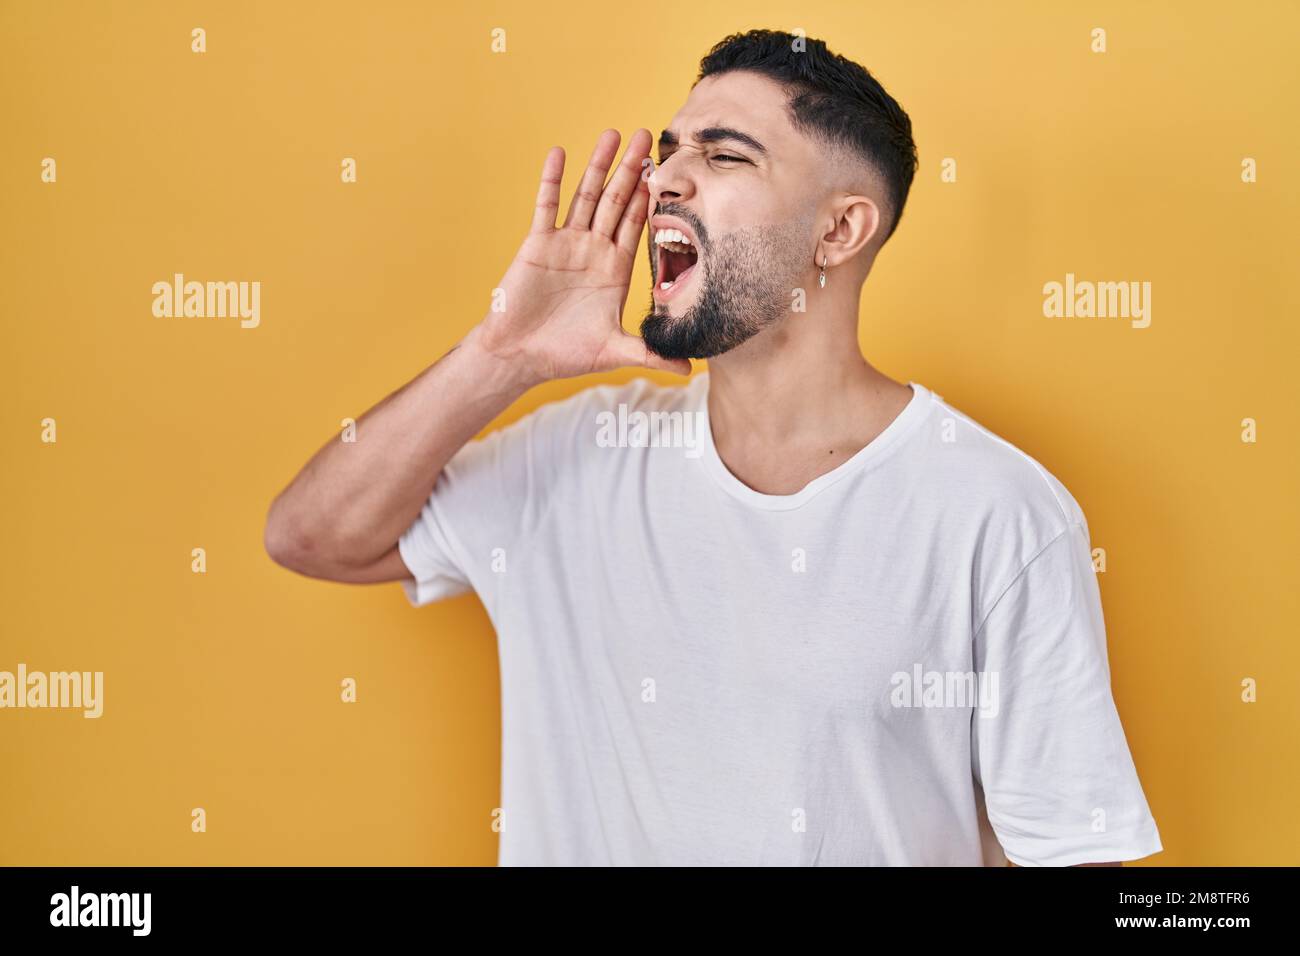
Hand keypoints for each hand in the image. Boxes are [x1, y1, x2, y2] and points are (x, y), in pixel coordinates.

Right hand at [464, 129, 690, 386]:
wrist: (519, 356)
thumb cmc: (565, 355)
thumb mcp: (614, 352)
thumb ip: (651, 354)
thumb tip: (690, 370)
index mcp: (614, 269)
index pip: (637, 225)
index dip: (650, 198)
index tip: (665, 171)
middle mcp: (593, 250)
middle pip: (616, 200)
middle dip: (630, 168)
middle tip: (645, 134)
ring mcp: (566, 243)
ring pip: (585, 195)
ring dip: (598, 165)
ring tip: (611, 133)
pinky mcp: (538, 243)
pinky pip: (546, 205)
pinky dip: (552, 180)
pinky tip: (560, 153)